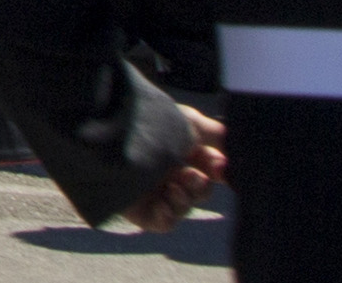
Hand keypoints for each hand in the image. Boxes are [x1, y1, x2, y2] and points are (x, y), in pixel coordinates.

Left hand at [127, 111, 228, 233]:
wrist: (102, 124)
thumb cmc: (144, 119)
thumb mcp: (183, 120)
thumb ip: (214, 133)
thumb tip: (239, 146)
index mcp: (181, 151)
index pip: (212, 168)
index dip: (219, 169)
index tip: (219, 166)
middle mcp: (169, 172)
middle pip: (200, 190)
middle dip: (201, 185)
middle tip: (191, 175)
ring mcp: (154, 190)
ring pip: (183, 206)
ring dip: (186, 199)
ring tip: (175, 185)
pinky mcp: (138, 208)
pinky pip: (163, 223)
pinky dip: (169, 216)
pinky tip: (164, 201)